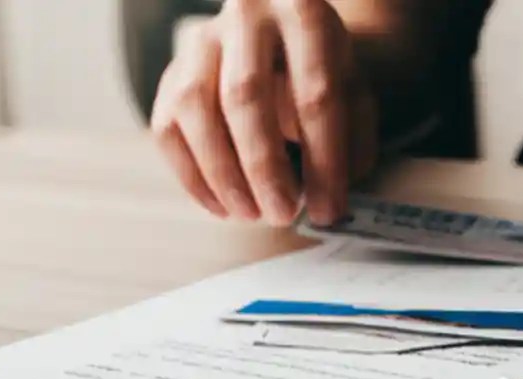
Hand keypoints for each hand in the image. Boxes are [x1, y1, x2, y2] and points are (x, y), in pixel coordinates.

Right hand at [151, 0, 377, 224]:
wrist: (282, 31)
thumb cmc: (322, 69)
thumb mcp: (355, 91)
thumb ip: (354, 138)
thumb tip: (333, 198)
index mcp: (304, 13)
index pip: (314, 95)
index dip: (323, 161)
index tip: (329, 210)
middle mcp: (246, 15)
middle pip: (245, 96)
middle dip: (264, 168)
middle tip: (283, 214)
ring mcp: (201, 39)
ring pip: (195, 110)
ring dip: (223, 175)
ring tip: (252, 214)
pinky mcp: (172, 71)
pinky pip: (167, 128)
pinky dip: (192, 177)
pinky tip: (222, 206)